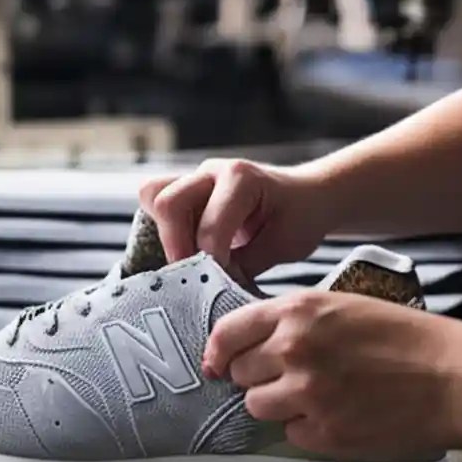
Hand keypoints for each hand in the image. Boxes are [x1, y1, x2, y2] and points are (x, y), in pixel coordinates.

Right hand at [139, 160, 330, 276]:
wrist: (308, 195)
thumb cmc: (300, 216)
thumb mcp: (282, 246)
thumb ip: (244, 266)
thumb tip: (211, 290)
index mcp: (241, 179)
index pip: (210, 226)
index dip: (211, 262)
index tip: (221, 285)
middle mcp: (212, 171)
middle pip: (167, 201)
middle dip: (176, 246)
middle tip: (194, 275)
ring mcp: (196, 178)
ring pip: (153, 195)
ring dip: (165, 234)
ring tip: (189, 260)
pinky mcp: (187, 190)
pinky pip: (158, 203)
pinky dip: (165, 230)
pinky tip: (189, 251)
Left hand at [203, 290, 461, 461]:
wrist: (453, 378)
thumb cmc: (408, 339)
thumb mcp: (343, 305)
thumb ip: (295, 319)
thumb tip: (257, 338)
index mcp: (298, 312)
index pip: (228, 331)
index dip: (219, 349)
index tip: (217, 360)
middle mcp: (295, 350)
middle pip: (239, 372)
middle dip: (257, 375)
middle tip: (289, 373)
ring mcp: (307, 394)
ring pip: (257, 406)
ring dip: (278, 403)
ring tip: (316, 393)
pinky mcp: (323, 432)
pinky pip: (291, 433)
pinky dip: (306, 427)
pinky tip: (336, 411)